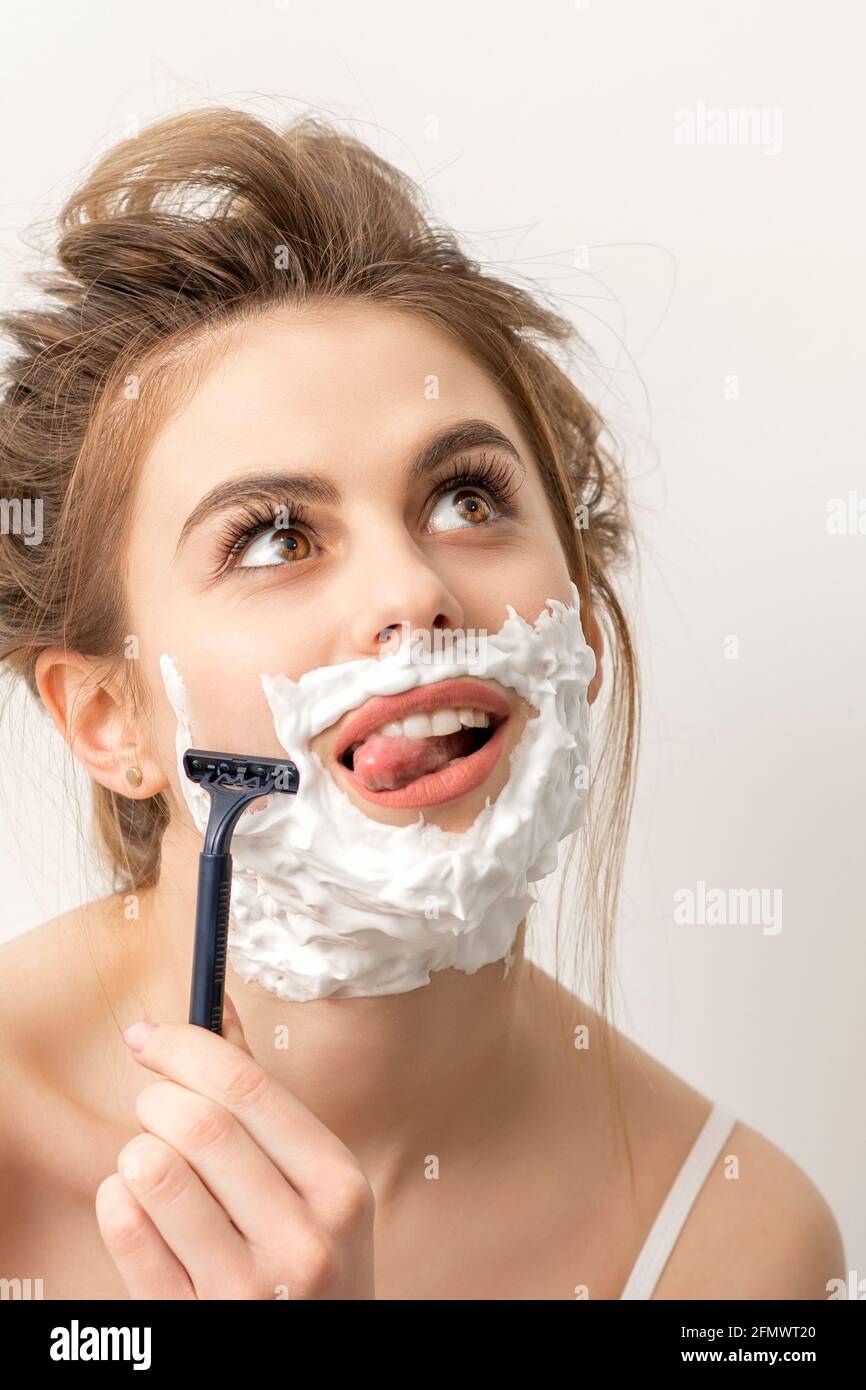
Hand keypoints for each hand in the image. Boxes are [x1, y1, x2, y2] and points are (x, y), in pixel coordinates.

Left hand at [95, 993, 375, 1298]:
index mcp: (338, 1184)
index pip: (248, 1086)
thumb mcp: (317, 1185)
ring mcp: (247, 1288)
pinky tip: (135, 1201)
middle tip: (154, 1107)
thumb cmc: (311, 1259)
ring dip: (135, 1150)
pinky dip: (115, 1198)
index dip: (185, 1047)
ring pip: (156, 1173)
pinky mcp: (195, 1322)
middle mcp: (302, 1237)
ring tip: (149, 1158)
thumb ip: (266, 1099)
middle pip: (197, 1124)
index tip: (149, 1036)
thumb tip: (216, 1001)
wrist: (323, 1361)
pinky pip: (127, 1231)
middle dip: (157, 1099)